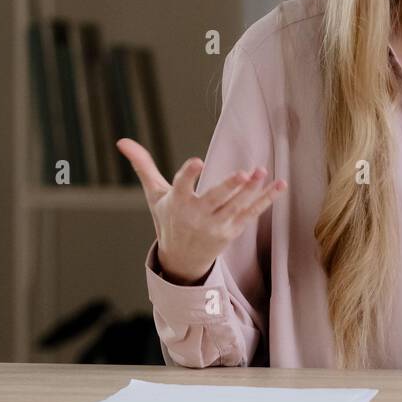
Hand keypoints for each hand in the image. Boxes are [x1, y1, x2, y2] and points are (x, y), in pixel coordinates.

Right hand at [116, 138, 285, 285]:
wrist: (180, 259)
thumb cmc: (168, 219)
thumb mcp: (155, 195)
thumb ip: (143, 166)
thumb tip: (122, 141)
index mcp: (177, 203)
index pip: (183, 186)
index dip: (189, 174)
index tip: (197, 161)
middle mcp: (197, 216)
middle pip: (215, 199)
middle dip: (229, 187)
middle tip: (243, 173)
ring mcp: (217, 225)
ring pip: (236, 206)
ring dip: (252, 190)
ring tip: (262, 171)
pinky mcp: (232, 231)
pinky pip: (251, 214)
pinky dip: (267, 200)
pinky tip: (280, 185)